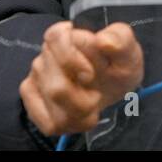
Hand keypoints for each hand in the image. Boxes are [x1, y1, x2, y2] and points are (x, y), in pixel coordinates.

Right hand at [19, 21, 143, 135]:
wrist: (113, 81)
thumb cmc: (116, 63)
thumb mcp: (128, 51)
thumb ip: (121, 40)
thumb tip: (104, 41)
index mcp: (65, 36)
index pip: (55, 39)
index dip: (71, 60)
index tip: (90, 74)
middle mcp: (45, 55)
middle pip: (56, 89)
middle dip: (84, 100)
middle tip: (98, 95)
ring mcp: (36, 78)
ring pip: (53, 109)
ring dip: (79, 113)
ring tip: (92, 106)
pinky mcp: (34, 100)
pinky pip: (47, 123)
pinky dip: (69, 125)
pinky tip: (81, 117)